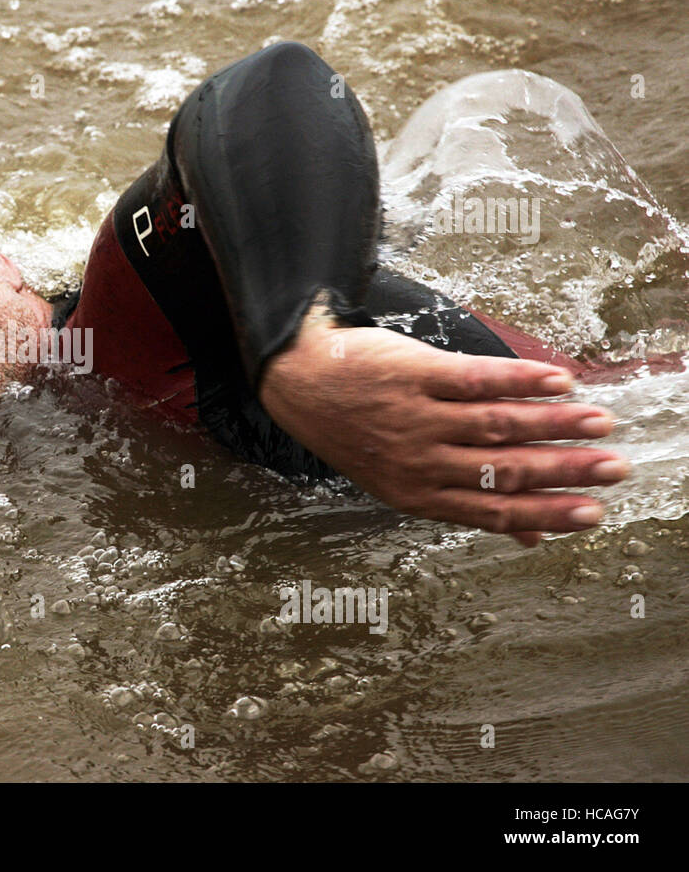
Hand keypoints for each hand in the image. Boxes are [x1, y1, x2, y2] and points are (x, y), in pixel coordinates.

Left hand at [258, 306, 629, 545]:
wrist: (299, 380)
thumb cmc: (358, 433)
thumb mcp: (400, 483)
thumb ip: (464, 505)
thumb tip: (531, 540)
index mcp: (419, 494)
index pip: (494, 510)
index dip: (546, 514)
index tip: (594, 514)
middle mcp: (419, 460)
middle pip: (504, 469)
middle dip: (566, 471)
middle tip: (614, 468)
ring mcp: (415, 417)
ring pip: (496, 425)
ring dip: (554, 423)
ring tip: (599, 422)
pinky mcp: (413, 374)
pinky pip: (474, 379)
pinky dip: (518, 380)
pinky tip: (556, 381)